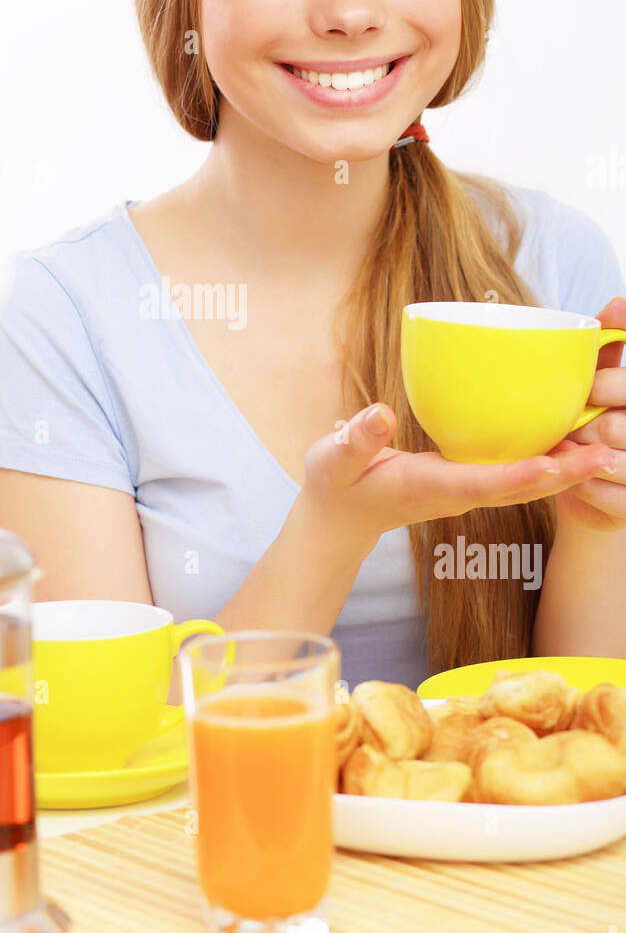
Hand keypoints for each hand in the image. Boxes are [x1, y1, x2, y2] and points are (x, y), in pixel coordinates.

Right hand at [301, 399, 617, 551]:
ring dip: (565, 471)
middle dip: (564, 475)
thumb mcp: (334, 460)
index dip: (525, 475)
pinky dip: (545, 463)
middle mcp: (457, 493)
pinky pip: (515, 476)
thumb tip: (381, 413)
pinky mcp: (468, 482)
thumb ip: (356, 440)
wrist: (340, 518)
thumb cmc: (336, 485)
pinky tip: (567, 442)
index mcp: (431, 487)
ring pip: (524, 484)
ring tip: (603, 449)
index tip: (560, 464)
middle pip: (521, 488)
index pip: (487, 483)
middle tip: (606, 456)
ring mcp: (466, 490)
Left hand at [547, 296, 625, 532]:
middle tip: (567, 421)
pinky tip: (575, 477)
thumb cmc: (595, 423)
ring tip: (566, 447)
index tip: (590, 386)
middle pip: (614, 422)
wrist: (596, 492)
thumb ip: (610, 344)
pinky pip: (599, 493)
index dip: (607, 383)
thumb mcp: (601, 380)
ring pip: (607, 458)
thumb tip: (618, 302)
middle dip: (582, 420)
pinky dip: (577, 485)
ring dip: (575, 454)